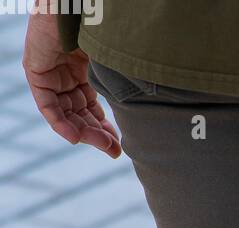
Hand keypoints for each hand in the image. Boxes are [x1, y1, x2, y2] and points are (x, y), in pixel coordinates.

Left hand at [23, 11, 120, 157]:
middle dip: (96, 134)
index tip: (119, 145)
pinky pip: (45, 104)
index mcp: (85, 69)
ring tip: (102, 146)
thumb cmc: (107, 29)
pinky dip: (58, 122)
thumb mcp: (116, 66)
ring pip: (65, 112)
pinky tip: (74, 137)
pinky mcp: (36, 70)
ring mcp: (51, 72)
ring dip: (82, 132)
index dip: (104, 127)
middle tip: (113, 151)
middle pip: (79, 112)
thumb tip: (150, 115)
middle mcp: (67, 72)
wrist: (82, 7)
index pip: (91, 105)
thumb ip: (123, 87)